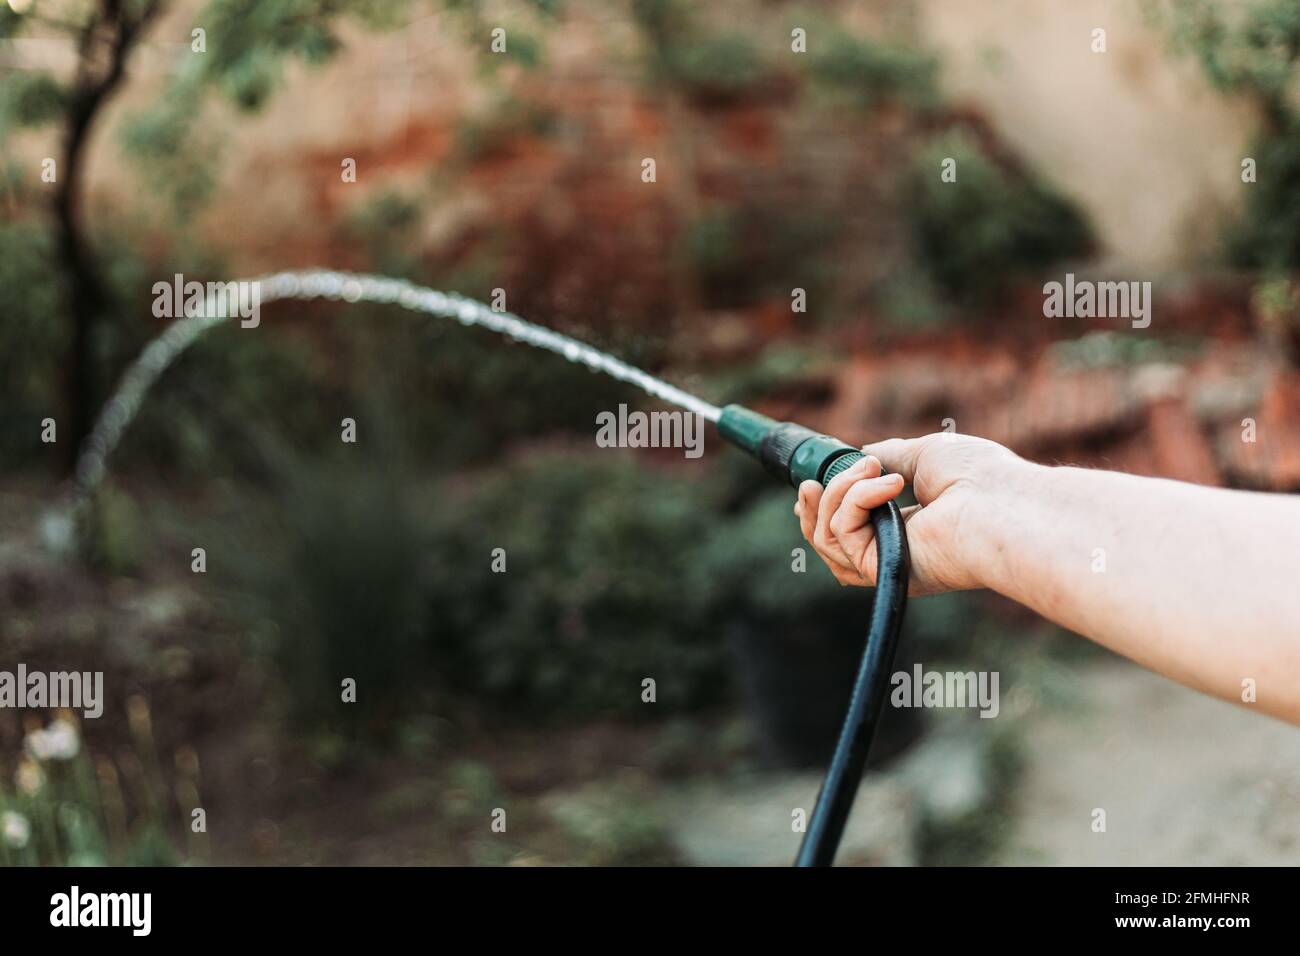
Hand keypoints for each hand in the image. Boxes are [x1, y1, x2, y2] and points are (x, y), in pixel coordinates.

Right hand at [793, 433, 1021, 594]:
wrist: (1004, 506)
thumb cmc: (979, 478)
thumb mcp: (924, 455)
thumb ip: (889, 457)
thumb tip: (861, 454)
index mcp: (908, 528)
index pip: (850, 527)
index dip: (825, 508)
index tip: (810, 483)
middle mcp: (894, 551)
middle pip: (828, 541)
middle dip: (813, 508)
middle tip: (811, 482)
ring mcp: (886, 564)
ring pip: (826, 536)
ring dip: (837, 493)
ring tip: (871, 469)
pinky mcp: (881, 570)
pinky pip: (841, 533)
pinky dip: (857, 499)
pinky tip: (892, 485)